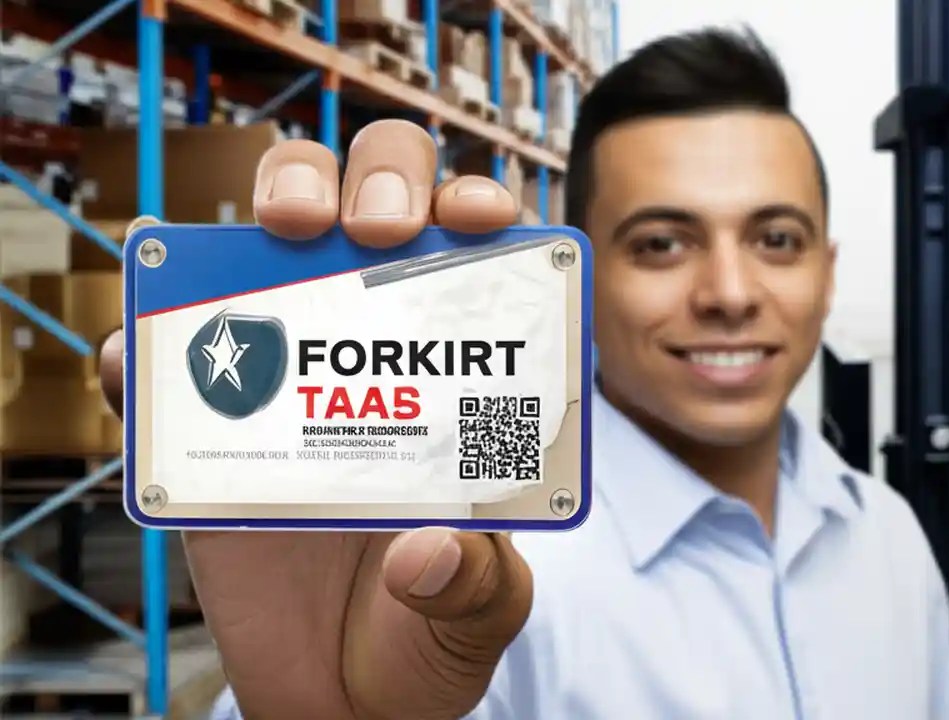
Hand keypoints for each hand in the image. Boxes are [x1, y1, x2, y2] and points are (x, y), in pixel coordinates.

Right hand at [98, 120, 532, 719]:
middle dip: (379, 180)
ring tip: (278, 232)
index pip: (478, 259)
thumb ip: (478, 583)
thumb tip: (425, 549)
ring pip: (273, 249)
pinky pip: (165, 369)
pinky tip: (143, 354)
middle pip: (377, 211)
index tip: (476, 220)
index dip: (477, 211)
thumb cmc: (430, 632)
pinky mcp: (212, 433)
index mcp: (460, 382)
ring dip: (275, 202)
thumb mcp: (483, 611)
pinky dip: (144, 349)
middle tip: (372, 226)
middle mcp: (378, 355)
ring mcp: (291, 382)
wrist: (344, 697)